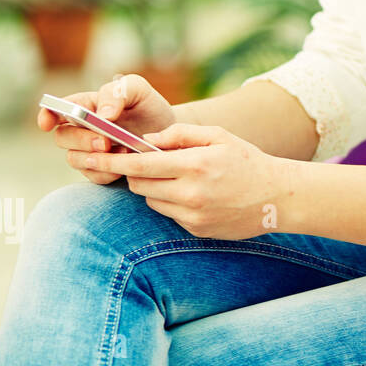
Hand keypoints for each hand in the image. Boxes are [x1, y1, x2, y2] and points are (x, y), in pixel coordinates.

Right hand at [38, 74, 175, 184]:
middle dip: (81, 140)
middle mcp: (81, 129)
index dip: (46, 115)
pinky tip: (124, 167)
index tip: (47, 123)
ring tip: (123, 151)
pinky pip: (93, 175)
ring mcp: (88, 151)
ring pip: (74, 159)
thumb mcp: (137, 89)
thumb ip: (117, 93)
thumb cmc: (147, 107)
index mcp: (84, 105)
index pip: (56, 109)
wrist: (168, 132)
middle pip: (63, 137)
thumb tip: (103, 115)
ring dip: (95, 158)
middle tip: (105, 142)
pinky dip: (106, 173)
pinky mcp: (100, 170)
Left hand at [80, 123, 297, 239]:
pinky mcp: (196, 230)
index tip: (87, 158)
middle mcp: (191, 192)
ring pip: (151, 201)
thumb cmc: (248, 160)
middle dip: (138, 173)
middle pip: (139, 185)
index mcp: (195, 164)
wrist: (278, 197)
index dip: (110, 161)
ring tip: (183, 179)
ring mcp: (192, 215)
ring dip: (156, 189)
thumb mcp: (218, 136)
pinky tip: (198, 196)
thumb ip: (179, 135)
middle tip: (152, 163)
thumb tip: (145, 142)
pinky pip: (169, 214)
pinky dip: (173, 203)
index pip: (139, 164)